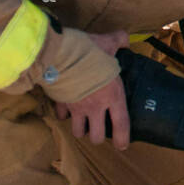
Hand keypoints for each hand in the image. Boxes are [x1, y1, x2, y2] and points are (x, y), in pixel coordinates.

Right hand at [54, 30, 130, 147]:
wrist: (58, 55)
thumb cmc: (88, 52)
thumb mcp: (109, 43)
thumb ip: (120, 40)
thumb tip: (125, 38)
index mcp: (112, 95)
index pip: (121, 124)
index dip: (122, 138)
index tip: (122, 146)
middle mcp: (95, 107)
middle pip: (96, 136)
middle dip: (97, 136)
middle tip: (99, 129)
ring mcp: (76, 108)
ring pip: (78, 132)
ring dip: (81, 129)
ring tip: (84, 122)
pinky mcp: (61, 104)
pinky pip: (61, 117)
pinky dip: (64, 115)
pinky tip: (67, 109)